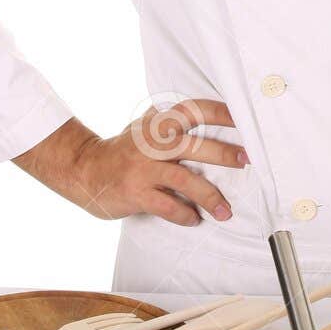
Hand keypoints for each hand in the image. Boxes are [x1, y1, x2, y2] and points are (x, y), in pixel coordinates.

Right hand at [75, 99, 247, 224]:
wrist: (84, 170)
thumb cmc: (122, 151)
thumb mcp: (143, 128)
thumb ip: (169, 120)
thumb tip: (205, 112)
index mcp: (158, 124)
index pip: (193, 110)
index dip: (220, 112)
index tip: (244, 119)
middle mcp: (152, 144)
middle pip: (195, 146)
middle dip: (224, 154)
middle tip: (246, 161)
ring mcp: (144, 169)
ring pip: (185, 180)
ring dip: (210, 196)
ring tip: (225, 211)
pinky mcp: (136, 193)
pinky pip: (168, 206)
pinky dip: (185, 214)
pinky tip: (195, 219)